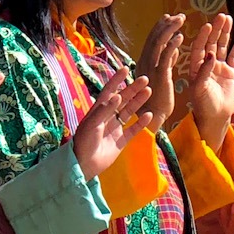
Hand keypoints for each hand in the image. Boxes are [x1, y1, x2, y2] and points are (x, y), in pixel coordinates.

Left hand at [72, 68, 156, 182]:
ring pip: (129, 112)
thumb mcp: (92, 124)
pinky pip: (133, 129)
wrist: (84, 164)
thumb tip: (118, 96)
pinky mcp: (121, 141)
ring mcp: (115, 128)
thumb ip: (104, 110)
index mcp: (98, 110)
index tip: (126, 69)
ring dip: (139, 101)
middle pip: (123, 99)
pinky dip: (141, 122)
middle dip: (133, 89)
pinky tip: (148, 114)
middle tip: (145, 79)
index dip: (117, 80)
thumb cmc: (84, 142)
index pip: (109, 91)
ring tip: (149, 91)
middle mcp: (108, 117)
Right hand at [135, 12, 185, 127]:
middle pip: (154, 37)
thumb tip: (175, 50)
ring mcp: (151, 68)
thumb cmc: (156, 101)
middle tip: (177, 16)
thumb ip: (167, 62)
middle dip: (166, 25)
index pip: (152, 40)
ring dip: (170, 29)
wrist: (152, 117)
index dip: (160, 27)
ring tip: (180, 19)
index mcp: (144, 62)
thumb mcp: (162, 77)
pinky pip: (166, 56)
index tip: (169, 17)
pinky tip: (181, 36)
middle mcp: (145, 62)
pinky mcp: (159, 75)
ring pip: (159, 43)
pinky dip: (172, 44)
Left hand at [182, 14, 233, 149]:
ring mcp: (219, 67)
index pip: (199, 48)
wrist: (215, 117)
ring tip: (229, 19)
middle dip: (216, 30)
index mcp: (196, 67)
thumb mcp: (199, 88)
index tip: (207, 26)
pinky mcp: (230, 73)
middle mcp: (207, 64)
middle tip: (221, 16)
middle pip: (212, 43)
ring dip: (225, 34)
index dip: (203, 37)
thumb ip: (204, 71)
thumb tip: (211, 54)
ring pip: (223, 47)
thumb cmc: (203, 104)